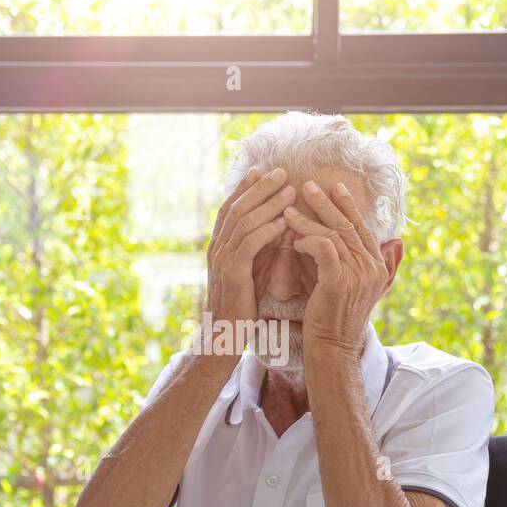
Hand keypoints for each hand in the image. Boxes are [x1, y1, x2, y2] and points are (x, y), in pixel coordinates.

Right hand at [205, 166, 296, 326]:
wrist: (225, 335)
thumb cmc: (242, 305)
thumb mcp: (251, 270)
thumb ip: (260, 247)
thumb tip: (281, 224)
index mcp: (219, 246)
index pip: (230, 208)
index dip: (245, 188)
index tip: (262, 170)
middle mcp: (216, 248)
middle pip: (237, 208)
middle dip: (259, 188)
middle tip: (281, 171)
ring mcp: (221, 260)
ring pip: (244, 222)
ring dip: (268, 204)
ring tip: (290, 190)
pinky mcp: (231, 273)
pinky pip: (249, 244)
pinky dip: (267, 229)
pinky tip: (285, 221)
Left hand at [283, 180, 390, 358]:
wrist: (330, 348)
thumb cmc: (331, 318)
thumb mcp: (342, 284)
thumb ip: (342, 259)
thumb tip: (328, 235)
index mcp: (376, 267)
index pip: (362, 228)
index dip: (348, 206)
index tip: (334, 188)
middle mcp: (372, 267)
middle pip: (348, 225)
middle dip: (326, 203)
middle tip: (307, 185)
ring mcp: (358, 274)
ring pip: (333, 234)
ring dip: (308, 219)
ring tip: (288, 208)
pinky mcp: (339, 280)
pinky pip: (323, 247)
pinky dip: (308, 240)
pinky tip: (294, 239)